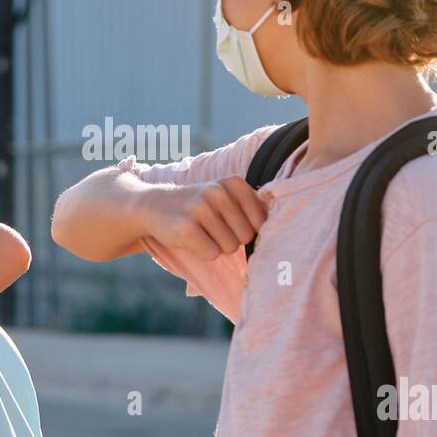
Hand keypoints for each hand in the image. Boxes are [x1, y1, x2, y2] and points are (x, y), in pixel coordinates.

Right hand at [139, 177, 268, 261]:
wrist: (155, 205)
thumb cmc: (200, 207)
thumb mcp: (226, 198)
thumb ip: (253, 210)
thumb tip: (281, 235)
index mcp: (234, 183)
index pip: (262, 221)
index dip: (248, 229)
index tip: (231, 223)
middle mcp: (219, 191)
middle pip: (246, 236)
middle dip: (232, 239)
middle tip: (212, 228)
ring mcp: (201, 208)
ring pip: (229, 247)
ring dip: (216, 246)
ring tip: (201, 231)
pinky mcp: (186, 227)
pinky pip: (211, 253)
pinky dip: (203, 252)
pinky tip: (190, 238)